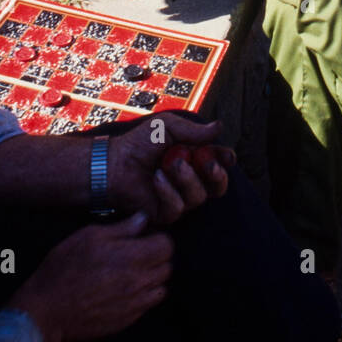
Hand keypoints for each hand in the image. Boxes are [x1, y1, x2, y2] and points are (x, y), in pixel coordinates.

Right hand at [9, 214, 173, 341]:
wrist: (47, 309)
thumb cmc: (64, 268)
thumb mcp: (89, 237)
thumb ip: (121, 228)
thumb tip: (143, 219)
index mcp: (131, 258)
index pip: (167, 246)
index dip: (157, 238)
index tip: (145, 238)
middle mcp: (138, 282)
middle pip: (167, 267)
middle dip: (157, 258)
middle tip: (138, 254)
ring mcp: (134, 304)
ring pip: (161, 288)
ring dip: (152, 279)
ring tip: (133, 273)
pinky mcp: (127, 321)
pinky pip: (147, 306)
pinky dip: (143, 297)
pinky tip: (124, 290)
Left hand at [108, 115, 234, 224]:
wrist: (114, 163)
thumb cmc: (138, 143)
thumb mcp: (167, 127)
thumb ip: (194, 130)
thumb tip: (219, 127)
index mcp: (193, 159)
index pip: (219, 163)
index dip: (226, 161)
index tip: (226, 156)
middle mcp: (189, 181)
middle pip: (218, 187)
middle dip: (217, 175)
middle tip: (206, 162)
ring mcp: (178, 198)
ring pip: (199, 197)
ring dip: (187, 179)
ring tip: (170, 165)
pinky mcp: (164, 214)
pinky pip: (178, 208)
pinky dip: (169, 192)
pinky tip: (157, 179)